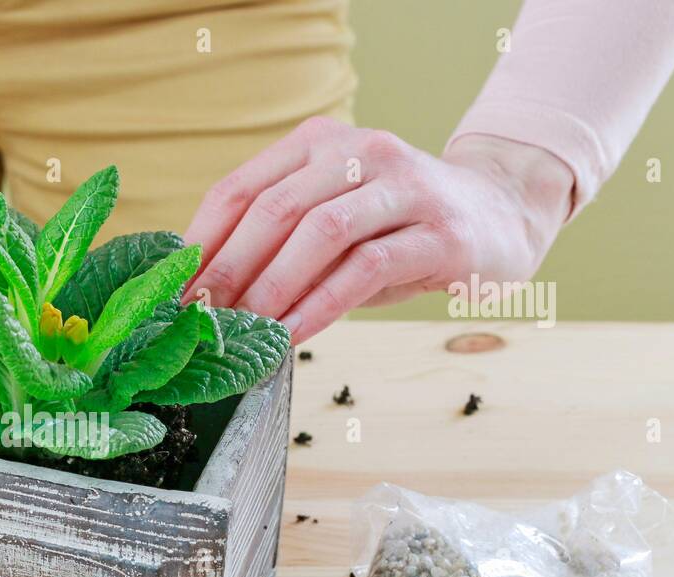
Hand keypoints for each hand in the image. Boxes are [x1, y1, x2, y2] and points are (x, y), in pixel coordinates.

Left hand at [183, 117, 574, 343]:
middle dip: (228, 269)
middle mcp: (360, 152)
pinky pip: (365, 269)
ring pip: (321, 233)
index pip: (240, 188)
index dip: (201, 242)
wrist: (500, 214)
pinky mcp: (439, 232)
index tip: (172, 291)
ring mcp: (404, 187)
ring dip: (272, 287)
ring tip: (244, 330)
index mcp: (319, 144)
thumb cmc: (397, 228)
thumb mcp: (332, 222)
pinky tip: (293, 335)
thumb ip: (279, 243)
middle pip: (275, 209)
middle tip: (200, 318)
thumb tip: (206, 293)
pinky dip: (320, 306)